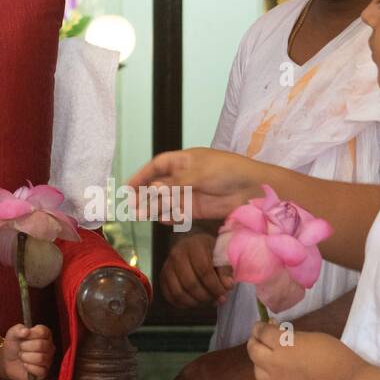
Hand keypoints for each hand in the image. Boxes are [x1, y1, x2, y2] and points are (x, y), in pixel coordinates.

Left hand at [0, 324, 54, 379]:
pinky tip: (25, 365)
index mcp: (44, 334)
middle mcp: (49, 346)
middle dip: (25, 347)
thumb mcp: (12, 334)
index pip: (43, 331)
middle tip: (20, 348)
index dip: (31, 334)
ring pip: (40, 358)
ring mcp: (48, 359)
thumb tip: (26, 331)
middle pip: (41, 345)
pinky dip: (28, 367)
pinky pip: (39, 370)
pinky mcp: (44, 372)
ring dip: (26, 357)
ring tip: (22, 356)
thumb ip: (18, 330)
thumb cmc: (13, 345)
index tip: (24, 336)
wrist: (7, 361)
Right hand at [126, 147, 263, 222]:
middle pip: (159, 185)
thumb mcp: (197, 173)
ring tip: (139, 214)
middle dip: (145, 194)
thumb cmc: (226, 171)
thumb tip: (152, 189)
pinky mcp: (197, 209)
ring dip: (153, 207)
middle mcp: (184, 176)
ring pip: (166, 201)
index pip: (157, 166)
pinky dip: (169, 216)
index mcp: (184, 160)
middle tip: (131, 205)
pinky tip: (160, 219)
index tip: (128, 187)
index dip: (142, 175)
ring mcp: (190, 193)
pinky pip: (178, 213)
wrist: (251, 189)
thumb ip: (174, 184)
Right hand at [160, 232, 235, 308]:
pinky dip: (183, 304)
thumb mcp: (220, 253)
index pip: (204, 271)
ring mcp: (167, 267)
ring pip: (179, 293)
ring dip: (195, 302)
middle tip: (217, 299)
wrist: (189, 241)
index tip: (224, 293)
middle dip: (206, 296)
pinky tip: (195, 302)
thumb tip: (227, 286)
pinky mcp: (162, 277)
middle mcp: (177, 255)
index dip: (215, 286)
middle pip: (190, 284)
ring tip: (207, 301)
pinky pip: (170, 297)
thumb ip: (225, 270)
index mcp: (194, 246)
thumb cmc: (207, 249)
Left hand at [245, 322, 362, 379]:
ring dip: (261, 363)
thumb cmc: (335, 356)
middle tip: (263, 340)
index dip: (260, 327)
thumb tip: (277, 334)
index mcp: (283, 345)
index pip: (261, 332)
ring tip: (272, 361)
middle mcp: (274, 364)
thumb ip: (290, 337)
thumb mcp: (312, 337)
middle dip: (256, 341)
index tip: (263, 326)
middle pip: (253, 350)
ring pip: (256, 371)